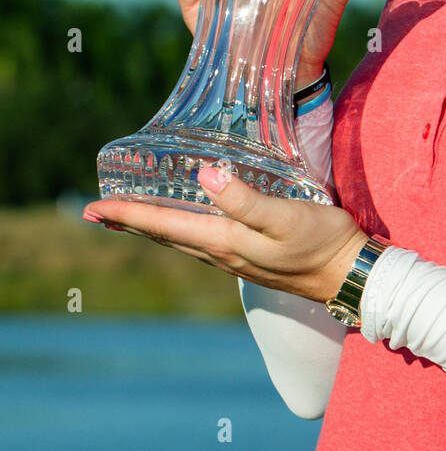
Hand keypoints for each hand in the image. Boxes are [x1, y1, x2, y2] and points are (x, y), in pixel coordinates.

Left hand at [82, 164, 370, 304]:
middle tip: (96, 211)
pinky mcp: (250, 255)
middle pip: (164, 235)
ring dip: (151, 228)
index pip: (163, 225)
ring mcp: (235, 258)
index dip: (127, 215)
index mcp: (224, 241)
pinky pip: (200, 242)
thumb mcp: (285, 216)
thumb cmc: (322, 241)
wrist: (350, 274)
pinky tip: (183, 225)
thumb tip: (204, 176)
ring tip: (129, 217)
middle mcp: (222, 253)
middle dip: (129, 223)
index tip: (92, 207)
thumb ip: (244, 199)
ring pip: (180, 240)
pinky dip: (178, 231)